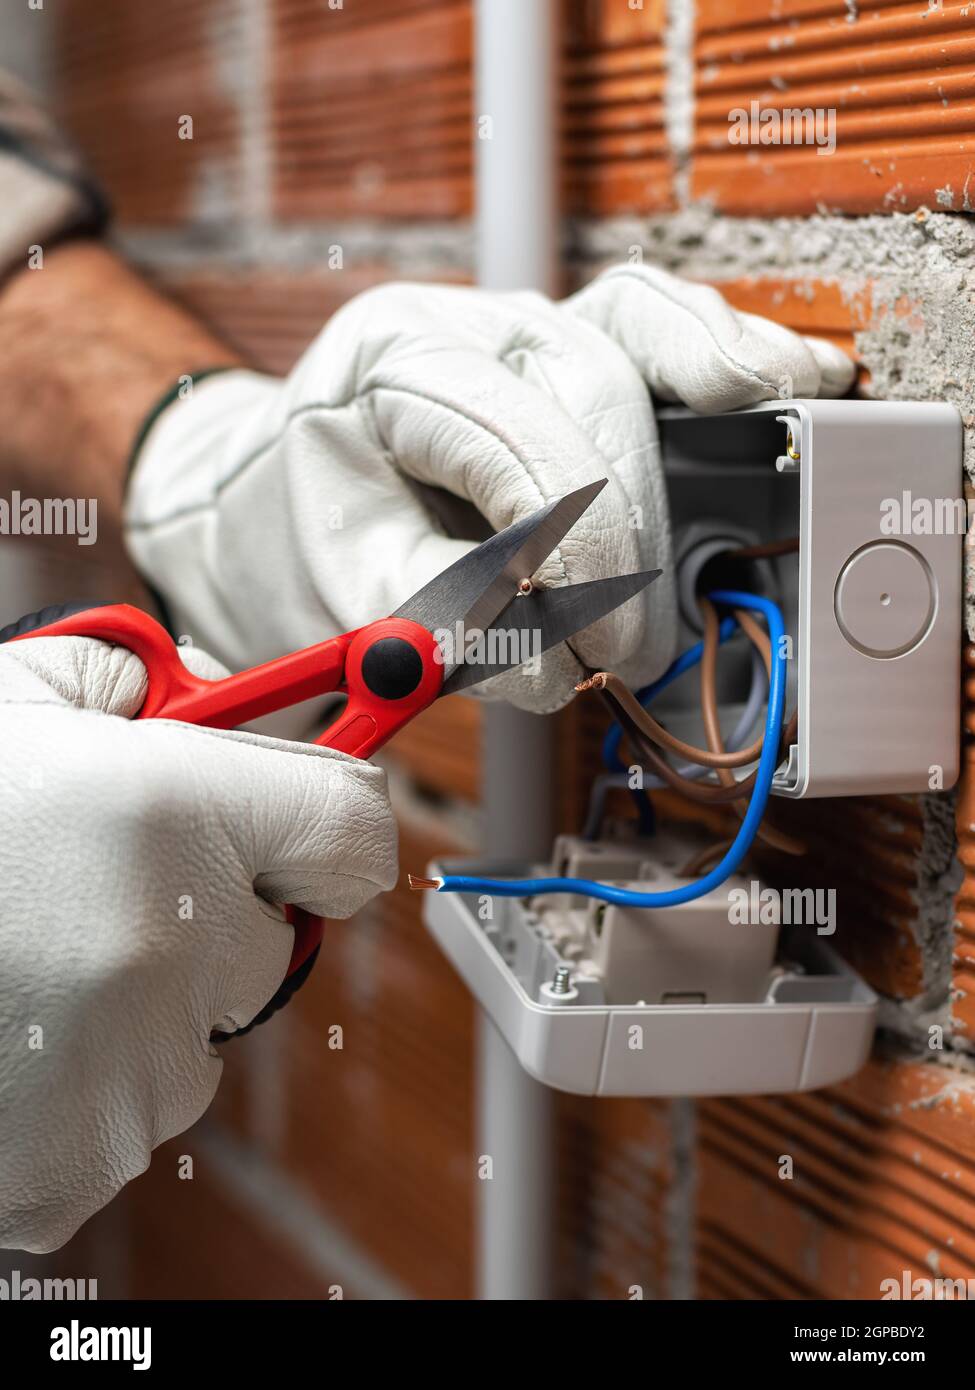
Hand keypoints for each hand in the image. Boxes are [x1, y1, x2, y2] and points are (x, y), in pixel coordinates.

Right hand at [0, 635, 395, 1251]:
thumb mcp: (22, 694)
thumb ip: (146, 686)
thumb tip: (224, 703)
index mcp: (169, 808)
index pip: (354, 833)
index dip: (319, 826)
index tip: (299, 828)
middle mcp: (172, 945)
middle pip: (274, 941)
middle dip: (213, 913)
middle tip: (105, 885)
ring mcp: (128, 1071)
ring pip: (201, 1034)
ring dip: (143, 1003)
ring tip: (26, 960)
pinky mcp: (78, 1164)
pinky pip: (133, 1110)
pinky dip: (86, 1080)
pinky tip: (10, 1027)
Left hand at [125, 265, 853, 713]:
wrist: (264, 499)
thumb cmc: (298, 540)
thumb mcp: (347, 598)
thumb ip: (452, 625)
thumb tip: (558, 661)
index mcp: (389, 361)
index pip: (515, 439)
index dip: (575, 550)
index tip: (592, 644)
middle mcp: (463, 318)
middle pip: (595, 391)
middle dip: (629, 529)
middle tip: (629, 645)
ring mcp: (518, 319)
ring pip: (642, 339)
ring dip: (692, 445)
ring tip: (715, 544)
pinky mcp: (560, 344)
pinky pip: (654, 324)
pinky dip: (715, 355)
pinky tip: (774, 384)